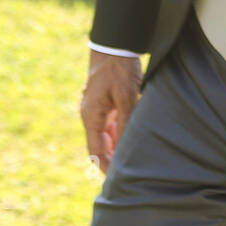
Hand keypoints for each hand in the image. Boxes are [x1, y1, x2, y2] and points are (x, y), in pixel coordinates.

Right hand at [80, 50, 141, 175]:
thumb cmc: (119, 70)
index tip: (118, 179)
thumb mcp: (127, 96)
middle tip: (131, 171)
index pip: (95, 151)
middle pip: (100, 145)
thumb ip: (127, 123)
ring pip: (106, 135)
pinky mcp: (104, 103)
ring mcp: (96, 109)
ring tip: (134, 157)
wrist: (114, 46)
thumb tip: (127, 148)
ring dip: (117, 146)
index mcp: (91, 117)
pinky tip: (133, 136)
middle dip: (112, 159)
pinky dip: (120, 132)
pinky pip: (110, 124)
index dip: (106, 166)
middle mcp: (91, 116)